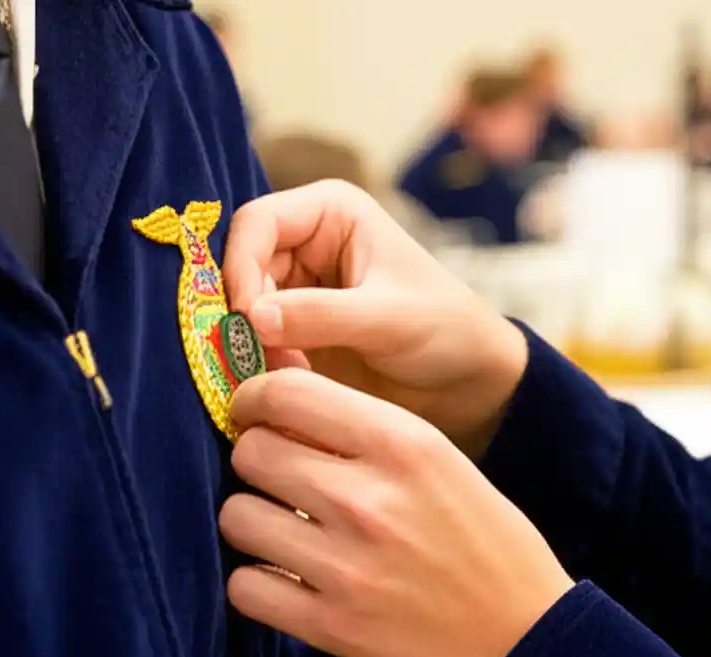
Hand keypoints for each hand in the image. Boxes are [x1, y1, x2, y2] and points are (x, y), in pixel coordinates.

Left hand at [220, 369, 573, 656]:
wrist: (525, 638)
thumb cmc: (480, 540)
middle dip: (256, 461)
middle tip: (278, 479)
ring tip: (284, 532)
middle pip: (251, 452)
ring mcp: (347, 566)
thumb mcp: (438, 460)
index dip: (256, 399)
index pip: (285, 391)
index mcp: (403, 443)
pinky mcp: (332, 626)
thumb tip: (273, 399)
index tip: (257, 414)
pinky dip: (258, 584)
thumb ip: (362, 428)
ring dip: (252, 523)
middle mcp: (369, 498)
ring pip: (237, 517)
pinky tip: (287, 580)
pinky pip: (245, 587)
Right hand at [224, 180, 527, 457]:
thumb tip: (253, 316)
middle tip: (260, 360)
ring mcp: (296, 290)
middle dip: (244, 315)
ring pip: (241, 310)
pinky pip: (254, 343)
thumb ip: (320, 315)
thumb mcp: (388, 319)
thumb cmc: (446, 331)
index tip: (251, 319)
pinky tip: (286, 389)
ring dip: (250, 346)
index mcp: (330, 213)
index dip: (242, 267)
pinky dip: (259, 366)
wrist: (470, 385)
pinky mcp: (292, 333)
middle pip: (239, 268)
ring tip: (285, 378)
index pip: (257, 223)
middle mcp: (306, 243)